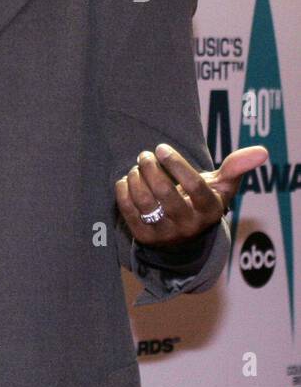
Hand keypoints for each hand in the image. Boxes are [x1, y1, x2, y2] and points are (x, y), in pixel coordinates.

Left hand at [115, 143, 267, 246]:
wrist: (184, 238)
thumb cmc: (202, 202)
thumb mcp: (222, 188)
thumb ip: (236, 168)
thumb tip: (261, 151)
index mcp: (209, 210)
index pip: (194, 185)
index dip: (175, 163)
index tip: (161, 148)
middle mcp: (188, 224)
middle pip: (164, 192)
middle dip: (151, 168)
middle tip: (144, 155)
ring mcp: (165, 233)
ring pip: (145, 202)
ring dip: (136, 178)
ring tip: (136, 167)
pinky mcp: (144, 237)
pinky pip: (128, 211)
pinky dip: (124, 191)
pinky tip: (126, 180)